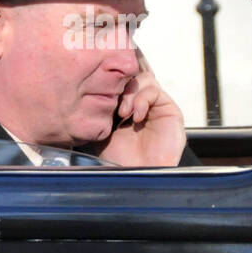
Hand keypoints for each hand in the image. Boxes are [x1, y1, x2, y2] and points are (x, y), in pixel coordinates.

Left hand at [94, 48, 186, 166]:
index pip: (119, 81)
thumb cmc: (118, 159)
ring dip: (131, 92)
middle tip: (110, 99)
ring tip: (123, 112)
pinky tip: (136, 116)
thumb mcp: (99, 131)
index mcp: (123, 107)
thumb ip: (96, 111)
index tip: (97, 83)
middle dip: (119, 83)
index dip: (109, 78)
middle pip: (131, 76)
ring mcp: (156, 106)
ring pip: (144, 79)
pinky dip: (143, 99)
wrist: (137, 176)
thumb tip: (81, 93)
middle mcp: (141, 104)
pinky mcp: (170, 111)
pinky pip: (156, 91)